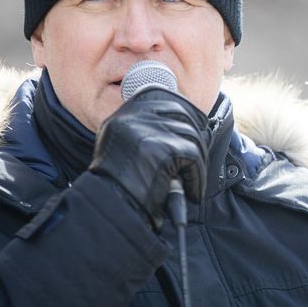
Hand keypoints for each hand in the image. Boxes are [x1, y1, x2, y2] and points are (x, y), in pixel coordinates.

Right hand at [89, 87, 207, 228]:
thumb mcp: (122, 151)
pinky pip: (194, 158)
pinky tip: (192, 192)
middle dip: (195, 139)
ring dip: (197, 165)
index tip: (195, 125)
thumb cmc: (118, 191)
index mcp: (121, 117)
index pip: (160, 96)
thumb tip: (181, 125)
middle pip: (180, 115)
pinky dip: (197, 178)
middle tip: (196, 162)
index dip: (183, 111)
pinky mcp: (164, 149)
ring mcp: (148, 132)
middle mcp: (132, 119)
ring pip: (191, 138)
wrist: (110, 210)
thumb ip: (142, 133)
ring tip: (191, 184)